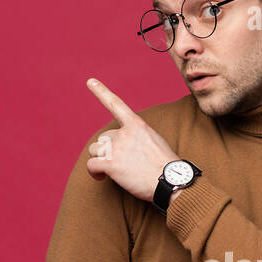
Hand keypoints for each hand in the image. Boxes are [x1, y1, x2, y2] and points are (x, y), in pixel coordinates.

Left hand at [85, 77, 179, 200]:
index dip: (101, 92)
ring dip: (100, 160)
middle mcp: (124, 133)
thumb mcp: (156, 142)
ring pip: (95, 150)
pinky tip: (101, 177)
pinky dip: (94, 173)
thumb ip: (138, 138)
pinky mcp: (111, 164)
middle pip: (103, 138)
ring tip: (109, 170)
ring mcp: (116, 148)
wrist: (171, 181)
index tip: (90, 81)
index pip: (116, 105)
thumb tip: (126, 146)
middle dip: (108, 150)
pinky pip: (91, 165)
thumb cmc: (166, 167)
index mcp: (137, 125)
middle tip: (119, 163)